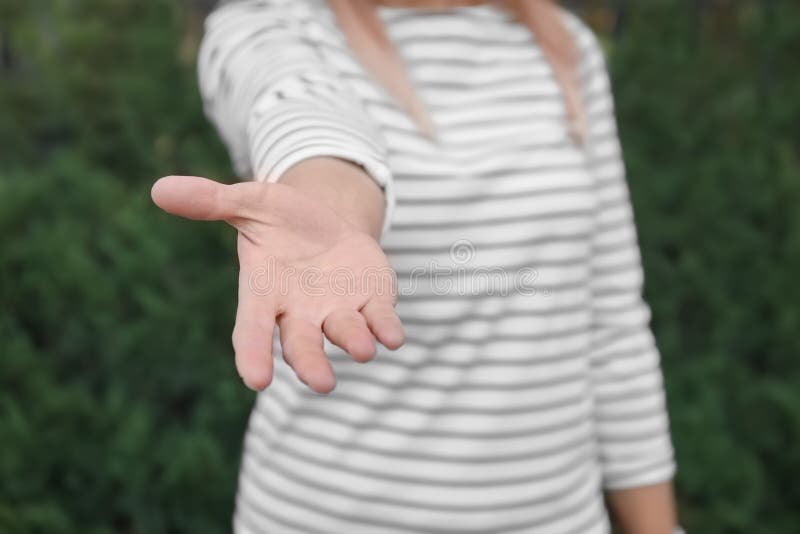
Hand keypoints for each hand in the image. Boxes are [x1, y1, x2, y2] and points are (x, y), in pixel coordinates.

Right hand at [151, 175, 403, 393]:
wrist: (327, 223)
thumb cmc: (281, 221)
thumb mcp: (250, 203)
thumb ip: (211, 201)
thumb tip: (158, 189)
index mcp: (264, 293)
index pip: (251, 330)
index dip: (252, 354)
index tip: (256, 380)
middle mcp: (300, 312)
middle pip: (302, 345)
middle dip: (311, 363)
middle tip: (322, 382)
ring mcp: (339, 310)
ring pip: (345, 334)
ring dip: (354, 342)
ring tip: (363, 350)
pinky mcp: (373, 301)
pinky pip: (381, 319)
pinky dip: (387, 328)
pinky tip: (394, 336)